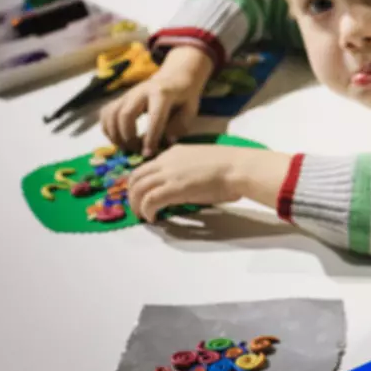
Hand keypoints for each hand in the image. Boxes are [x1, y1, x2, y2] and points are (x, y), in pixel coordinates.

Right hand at [100, 47, 213, 157]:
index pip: (154, 117)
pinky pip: (105, 115)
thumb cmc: (183, 97)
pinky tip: (118, 139)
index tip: (149, 153)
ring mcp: (128, 94)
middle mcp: (141, 91)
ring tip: (127, 147)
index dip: (150, 138)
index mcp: (162, 93)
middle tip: (137, 150)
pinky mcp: (120, 98)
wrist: (175, 78)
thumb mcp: (189, 110)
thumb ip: (179, 127)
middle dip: (129, 137)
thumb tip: (165, 142)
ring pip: (111, 114)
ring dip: (115, 135)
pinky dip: (107, 130)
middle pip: (125, 114)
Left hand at [128, 145, 243, 222]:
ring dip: (136, 204)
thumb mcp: (201, 163)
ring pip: (138, 189)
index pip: (147, 167)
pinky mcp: (173, 188)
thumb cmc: (229, 167)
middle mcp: (166, 161)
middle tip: (138, 208)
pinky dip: (146, 211)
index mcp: (174, 153)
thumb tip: (182, 186)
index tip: (143, 196)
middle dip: (132, 194)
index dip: (140, 183)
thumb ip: (186, 171)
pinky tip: (152, 218)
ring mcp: (168, 174)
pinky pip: (149, 201)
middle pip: (135, 177)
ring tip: (143, 215)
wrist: (238, 167)